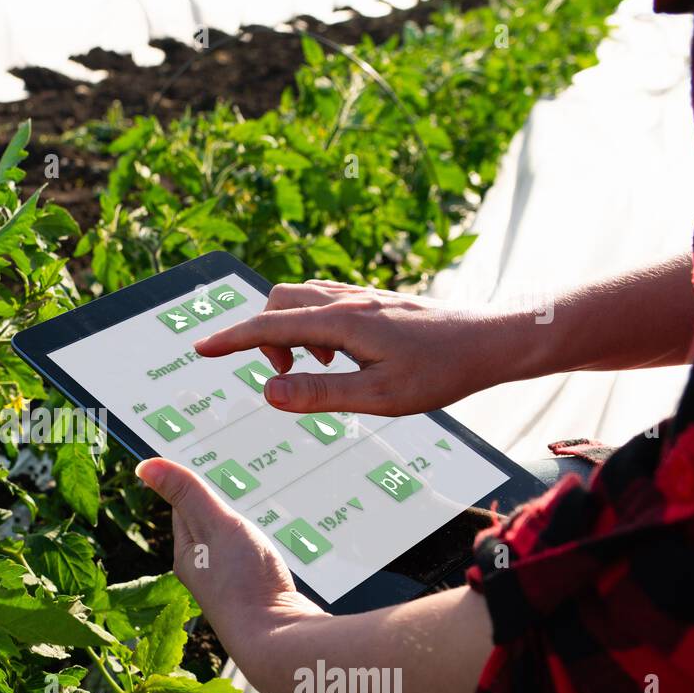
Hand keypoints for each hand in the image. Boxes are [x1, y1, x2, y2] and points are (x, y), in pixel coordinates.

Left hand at [135, 457, 322, 670]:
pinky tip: (276, 545)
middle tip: (234, 475)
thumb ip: (188, 494)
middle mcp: (204, 571)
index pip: (183, 507)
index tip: (203, 457)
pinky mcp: (258, 596)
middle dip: (222, 503)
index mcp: (187, 553)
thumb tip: (144, 465)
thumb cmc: (244, 583)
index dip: (193, 482)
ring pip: (235, 545)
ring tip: (260, 505)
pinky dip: (263, 548)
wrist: (277, 640)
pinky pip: (255, 563)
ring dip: (245, 526)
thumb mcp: (216, 525)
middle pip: (209, 526)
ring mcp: (232, 586)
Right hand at [195, 280, 513, 415]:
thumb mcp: (379, 396)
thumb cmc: (441, 372)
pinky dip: (311, 325)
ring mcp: (361, 296)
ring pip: (299, 298)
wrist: (492, 340)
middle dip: (262, 336)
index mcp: (342, 322)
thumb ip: (319, 394)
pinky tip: (337, 354)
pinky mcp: (374, 300)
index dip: (230, 339)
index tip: (201, 349)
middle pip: (277, 303)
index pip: (269, 327)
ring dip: (289, 331)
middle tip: (282, 376)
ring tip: (317, 368)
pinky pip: (323, 301)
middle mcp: (347, 300)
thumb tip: (267, 391)